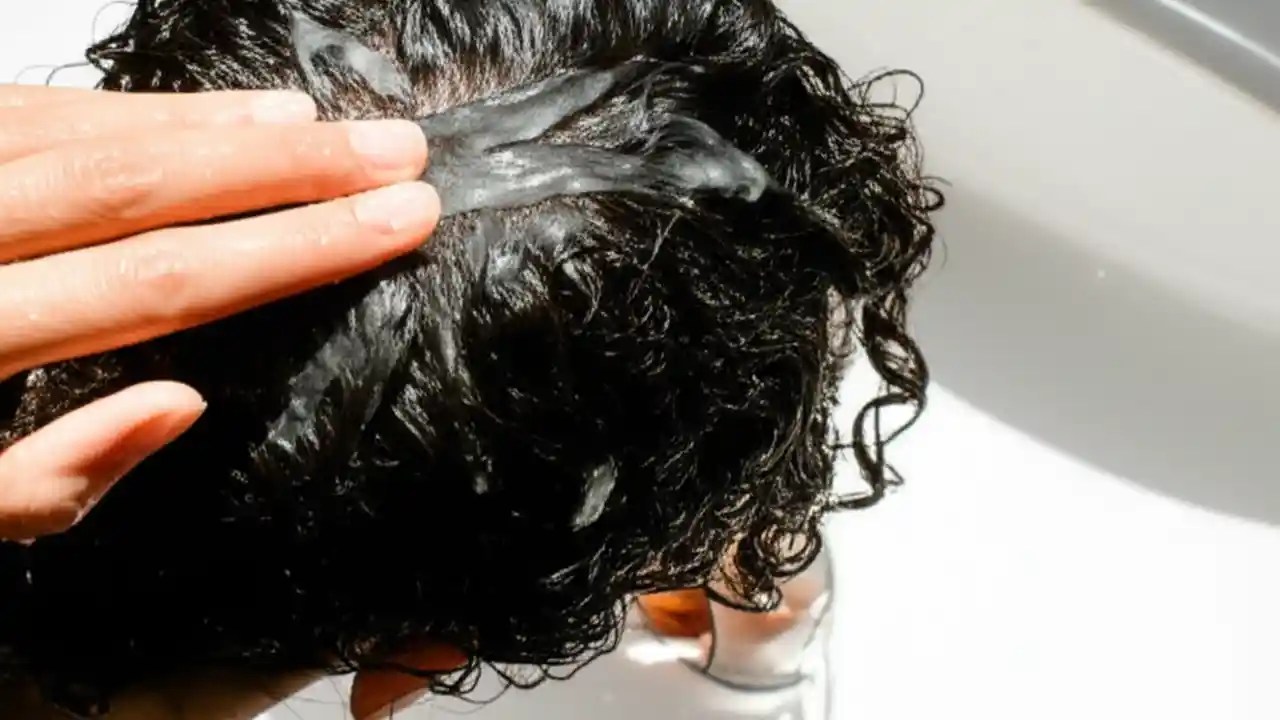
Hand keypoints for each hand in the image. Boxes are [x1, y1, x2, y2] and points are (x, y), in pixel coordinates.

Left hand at [0, 83, 437, 541]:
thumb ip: (44, 479)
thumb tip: (180, 403)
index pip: (162, 285)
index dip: (290, 250)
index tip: (395, 222)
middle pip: (138, 189)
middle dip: (284, 170)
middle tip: (394, 151)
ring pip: (86, 133)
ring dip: (216, 126)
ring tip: (318, 126)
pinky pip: (25, 109)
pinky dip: (125, 107)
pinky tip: (203, 111)